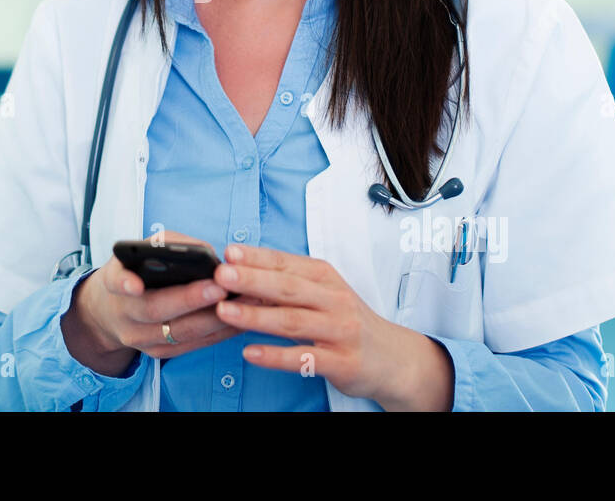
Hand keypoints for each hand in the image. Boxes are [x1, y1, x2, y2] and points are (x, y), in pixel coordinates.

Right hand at [61, 231, 254, 375]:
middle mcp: (125, 314)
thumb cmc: (134, 272)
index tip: (136, 284)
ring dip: (216, 318)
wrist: (110, 313)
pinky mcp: (160, 352)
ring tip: (243, 302)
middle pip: (155, 310)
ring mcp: (141, 338)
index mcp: (115, 283)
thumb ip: (168, 246)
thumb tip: (207, 253)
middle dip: (190, 300)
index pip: (116, 282)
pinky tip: (241, 318)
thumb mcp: (139, 253)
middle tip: (220, 288)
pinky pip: (194, 344)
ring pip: (181, 332)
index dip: (126, 283)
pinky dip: (220, 331)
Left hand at [211, 244, 453, 409]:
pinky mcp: (342, 363)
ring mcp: (339, 331)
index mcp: (326, 278)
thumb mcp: (324, 293)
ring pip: (292, 321)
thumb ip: (288, 284)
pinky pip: (304, 358)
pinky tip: (250, 352)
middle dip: (252, 279)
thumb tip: (240, 272)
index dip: (258, 258)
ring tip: (224, 310)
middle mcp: (334, 300)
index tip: (228, 252)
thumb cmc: (346, 321)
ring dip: (256, 315)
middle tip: (221, 275)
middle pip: (288, 287)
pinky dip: (275, 356)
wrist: (393, 358)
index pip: (287, 263)